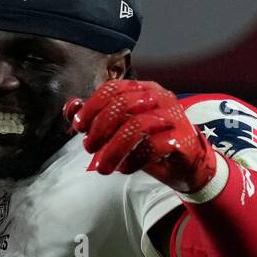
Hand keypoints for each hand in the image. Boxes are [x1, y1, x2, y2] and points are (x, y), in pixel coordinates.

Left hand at [68, 80, 217, 194]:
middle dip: (100, 128)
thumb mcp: (119, 130)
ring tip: (102, 167)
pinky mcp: (182, 140)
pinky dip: (134, 160)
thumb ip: (94, 118)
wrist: (186, 165)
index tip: (79, 127)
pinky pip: (153, 147)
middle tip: (89, 148)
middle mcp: (160, 98)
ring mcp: (173, 117)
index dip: (91, 107)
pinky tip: (125, 168)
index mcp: (143, 90)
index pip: (113, 89)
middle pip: (123, 104)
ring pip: (137, 126)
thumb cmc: (150, 143)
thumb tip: (70, 107)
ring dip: (113, 149)